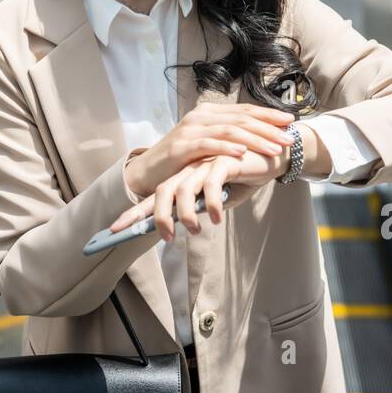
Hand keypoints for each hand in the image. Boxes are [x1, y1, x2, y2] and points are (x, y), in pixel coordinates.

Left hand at [109, 146, 286, 240]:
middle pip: (162, 191)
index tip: (114, 231)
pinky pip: (210, 185)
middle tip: (163, 238)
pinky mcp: (224, 160)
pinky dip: (210, 204)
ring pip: (182, 190)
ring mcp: (206, 162)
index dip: (136, 213)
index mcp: (188, 176)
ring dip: (185, 215)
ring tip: (195, 231)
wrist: (277, 154)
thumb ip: (204, 207)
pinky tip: (216, 218)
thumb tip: (188, 224)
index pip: (156, 195)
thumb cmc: (248, 176)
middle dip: (154, 217)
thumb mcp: (223, 199)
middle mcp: (192, 167)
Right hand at [124, 102, 294, 200]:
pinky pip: (209, 144)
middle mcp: (201, 116)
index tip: (291, 121)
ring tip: (274, 148)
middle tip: (289, 138)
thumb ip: (226, 138)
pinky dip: (227, 147)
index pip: (244, 110)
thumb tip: (256, 139)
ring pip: (229, 130)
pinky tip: (243, 152)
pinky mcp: (182, 146)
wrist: (147, 172)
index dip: (269, 115)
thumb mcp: (207, 145)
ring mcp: (191, 129)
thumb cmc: (181, 161)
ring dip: (255, 139)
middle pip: (241, 118)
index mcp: (209, 112)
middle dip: (268, 128)